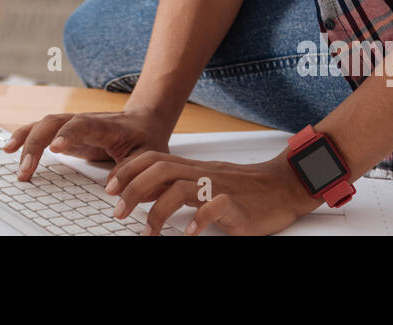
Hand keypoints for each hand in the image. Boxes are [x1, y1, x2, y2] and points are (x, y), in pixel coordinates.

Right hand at [1, 109, 170, 180]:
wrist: (144, 121)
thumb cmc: (145, 140)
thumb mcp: (149, 156)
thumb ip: (133, 170)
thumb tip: (111, 189)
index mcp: (105, 126)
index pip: (82, 124)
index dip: (67, 134)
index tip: (55, 148)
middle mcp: (83, 121)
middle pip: (53, 123)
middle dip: (36, 144)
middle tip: (26, 170)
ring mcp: (72, 125)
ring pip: (43, 125)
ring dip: (25, 141)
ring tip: (10, 158)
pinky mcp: (65, 133)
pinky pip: (40, 131)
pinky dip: (23, 138)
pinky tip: (9, 148)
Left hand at [105, 151, 320, 235]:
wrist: (282, 186)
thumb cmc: (243, 188)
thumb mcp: (204, 182)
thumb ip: (176, 184)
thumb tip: (143, 192)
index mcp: (192, 168)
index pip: (153, 158)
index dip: (128, 170)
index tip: (110, 187)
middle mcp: (202, 173)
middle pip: (160, 169)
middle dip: (133, 188)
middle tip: (118, 211)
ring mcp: (219, 187)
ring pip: (181, 188)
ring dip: (158, 211)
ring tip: (147, 233)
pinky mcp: (236, 204)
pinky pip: (214, 206)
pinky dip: (198, 220)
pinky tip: (188, 234)